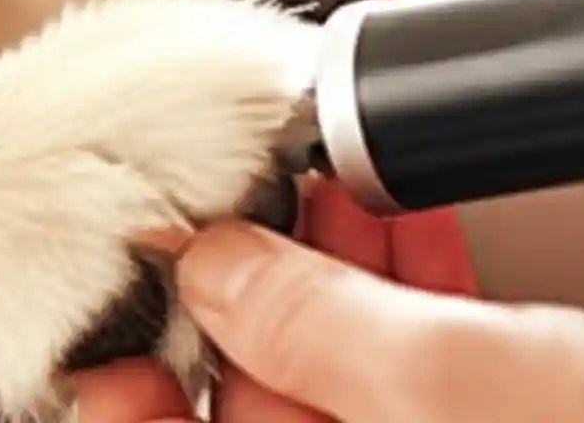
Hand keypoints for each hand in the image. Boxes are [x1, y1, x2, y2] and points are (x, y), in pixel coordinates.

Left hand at [78, 217, 583, 422]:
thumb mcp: (452, 384)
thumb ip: (311, 327)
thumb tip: (209, 270)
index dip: (133, 372)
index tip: (130, 275)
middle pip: (256, 391)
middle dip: (250, 286)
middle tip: (243, 202)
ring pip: (337, 366)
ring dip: (327, 272)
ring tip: (325, 193)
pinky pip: (416, 363)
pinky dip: (403, 289)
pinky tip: (403, 225)